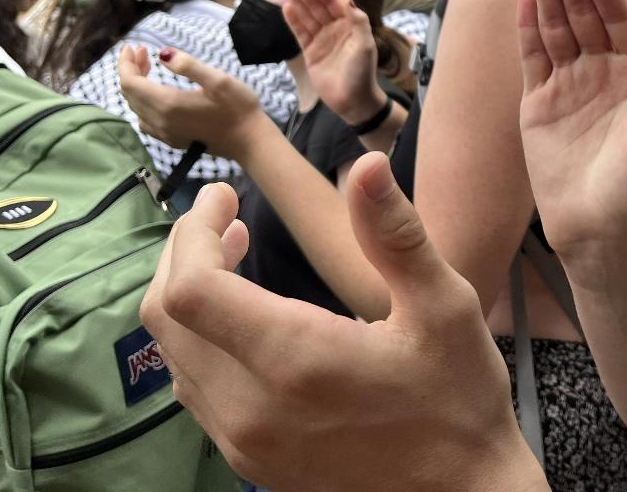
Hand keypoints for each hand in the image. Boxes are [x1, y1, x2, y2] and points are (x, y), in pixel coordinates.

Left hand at [117, 45, 273, 162]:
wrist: (249, 140)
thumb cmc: (238, 107)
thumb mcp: (218, 79)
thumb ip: (188, 65)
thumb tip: (162, 54)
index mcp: (167, 103)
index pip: (129, 82)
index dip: (125, 63)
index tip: (132, 46)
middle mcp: (159, 121)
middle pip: (130, 93)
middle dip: (131, 69)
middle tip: (145, 52)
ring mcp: (164, 133)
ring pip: (135, 106)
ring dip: (136, 85)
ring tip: (149, 67)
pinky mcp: (170, 139)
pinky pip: (144, 119)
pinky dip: (142, 102)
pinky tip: (155, 94)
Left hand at [142, 160, 545, 491]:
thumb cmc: (460, 400)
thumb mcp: (445, 307)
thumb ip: (396, 235)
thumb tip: (366, 165)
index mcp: (295, 360)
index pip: (191, 289)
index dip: (193, 232)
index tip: (224, 196)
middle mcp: (253, 407)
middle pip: (165, 317)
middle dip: (183, 253)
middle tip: (225, 215)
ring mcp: (245, 441)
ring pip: (174, 355)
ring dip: (188, 295)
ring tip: (233, 252)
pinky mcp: (250, 460)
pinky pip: (195, 390)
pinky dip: (200, 340)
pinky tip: (243, 317)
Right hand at [282, 0, 385, 124]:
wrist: (352, 101)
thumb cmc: (362, 73)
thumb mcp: (365, 46)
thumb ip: (358, 22)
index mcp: (349, 24)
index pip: (332, 1)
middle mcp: (335, 28)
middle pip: (317, 5)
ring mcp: (322, 39)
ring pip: (307, 16)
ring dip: (297, 1)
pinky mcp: (311, 52)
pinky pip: (300, 32)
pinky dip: (293, 20)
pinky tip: (286, 8)